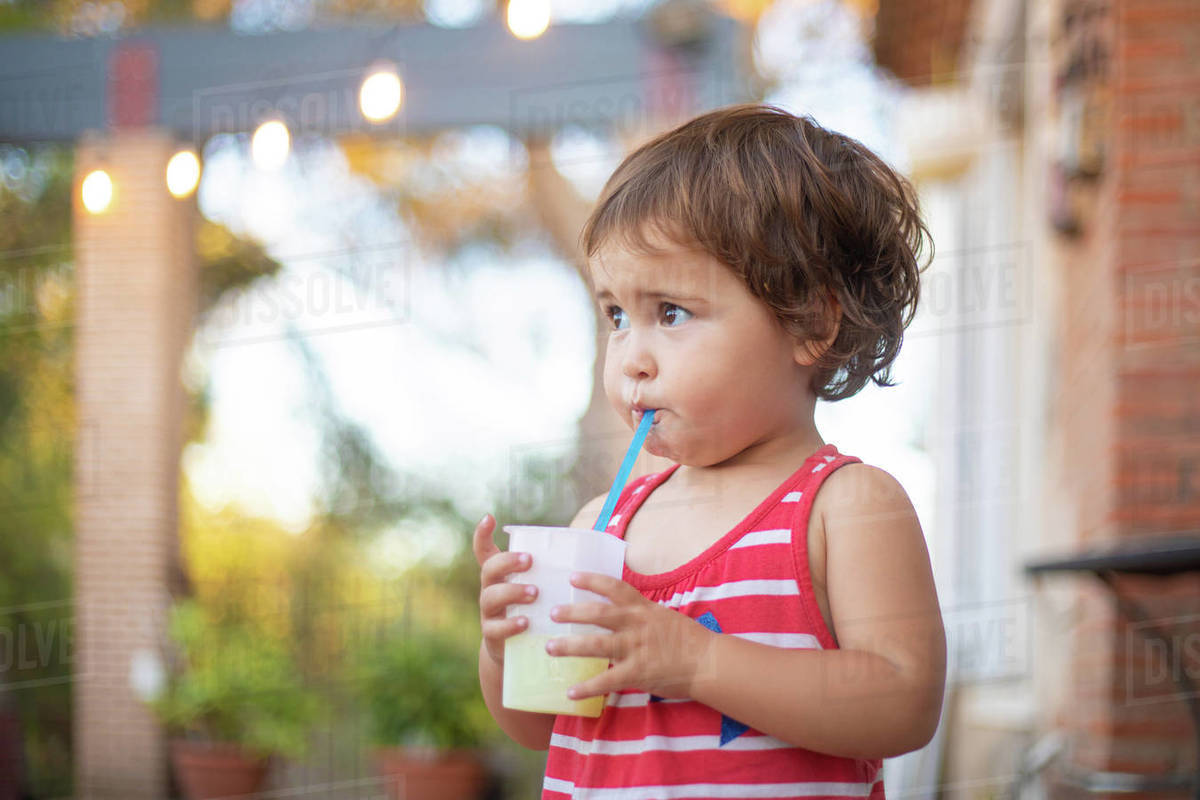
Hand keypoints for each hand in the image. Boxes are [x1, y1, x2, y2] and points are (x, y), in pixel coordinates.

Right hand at [473, 513, 536, 665]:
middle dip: (508, 562)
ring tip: (534, 593)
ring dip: (513, 592)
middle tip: (529, 560)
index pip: (484, 551)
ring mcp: (489, 612)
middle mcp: (490, 589)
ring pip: (491, 597)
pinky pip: (496, 628)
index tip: (489, 518)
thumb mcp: (538, 587)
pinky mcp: (492, 635)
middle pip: (488, 569)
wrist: (518, 650)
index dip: (482, 534)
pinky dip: (510, 624)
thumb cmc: (534, 610)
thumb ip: (551, 570)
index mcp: (500, 575)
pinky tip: (525, 622)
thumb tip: (587, 545)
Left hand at [545, 571, 713, 701]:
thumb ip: (641, 614)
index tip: (572, 577)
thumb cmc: (689, 640)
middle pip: (599, 614)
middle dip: (572, 613)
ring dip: (570, 646)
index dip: (592, 581)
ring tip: (550, 648)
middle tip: (552, 613)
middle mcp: (637, 625)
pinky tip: (570, 692)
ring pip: (596, 645)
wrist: (710, 663)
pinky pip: (606, 681)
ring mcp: (636, 649)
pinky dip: (587, 688)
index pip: (615, 588)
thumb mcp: (664, 617)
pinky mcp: (637, 673)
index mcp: (644, 608)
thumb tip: (619, 613)